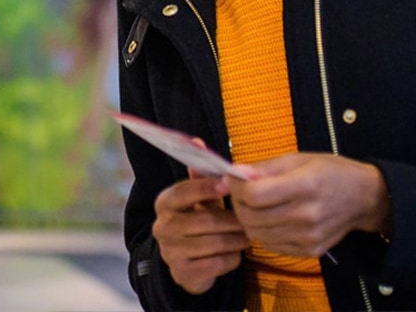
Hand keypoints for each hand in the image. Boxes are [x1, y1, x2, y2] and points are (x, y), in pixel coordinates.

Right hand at [152, 168, 249, 294]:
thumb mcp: (199, 198)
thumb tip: (198, 142)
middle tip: (253, 218)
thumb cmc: (198, 220)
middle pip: (206, 220)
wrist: (187, 262)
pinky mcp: (182, 274)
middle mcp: (162, 226)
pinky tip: (235, 254)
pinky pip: (217, 264)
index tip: (231, 186)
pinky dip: (232, 259)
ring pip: (215, 243)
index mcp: (165, 202)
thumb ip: (202, 175)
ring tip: (248, 236)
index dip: (208, 187)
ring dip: (237, 240)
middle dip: (233, 220)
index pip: (184, 191)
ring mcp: (170, 252)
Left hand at [224, 153, 389, 258]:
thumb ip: (264, 168)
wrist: (364, 198)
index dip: (236, 187)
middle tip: (240, 192)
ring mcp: (309, 237)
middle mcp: (307, 215)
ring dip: (248, 219)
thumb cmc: (330, 172)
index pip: (255, 195)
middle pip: (252, 217)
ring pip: (257, 234)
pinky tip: (271, 219)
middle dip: (238, 203)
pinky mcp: (310, 251)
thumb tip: (234, 174)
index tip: (232, 179)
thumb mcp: (298, 159)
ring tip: (254, 205)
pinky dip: (263, 233)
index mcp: (305, 186)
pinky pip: (271, 246)